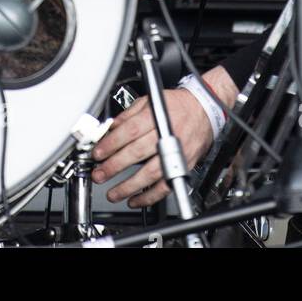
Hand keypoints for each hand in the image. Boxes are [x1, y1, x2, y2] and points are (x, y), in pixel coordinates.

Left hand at [91, 88, 214, 206]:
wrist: (203, 111)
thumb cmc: (177, 105)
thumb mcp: (149, 100)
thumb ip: (128, 115)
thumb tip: (110, 129)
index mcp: (156, 116)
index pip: (130, 131)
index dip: (112, 143)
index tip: (98, 153)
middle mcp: (166, 135)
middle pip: (137, 153)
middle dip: (115, 166)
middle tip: (99, 174)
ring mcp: (176, 153)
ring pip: (150, 173)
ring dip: (129, 186)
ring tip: (113, 193)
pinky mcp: (183, 166)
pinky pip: (165, 186)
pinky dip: (149, 196)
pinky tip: (135, 200)